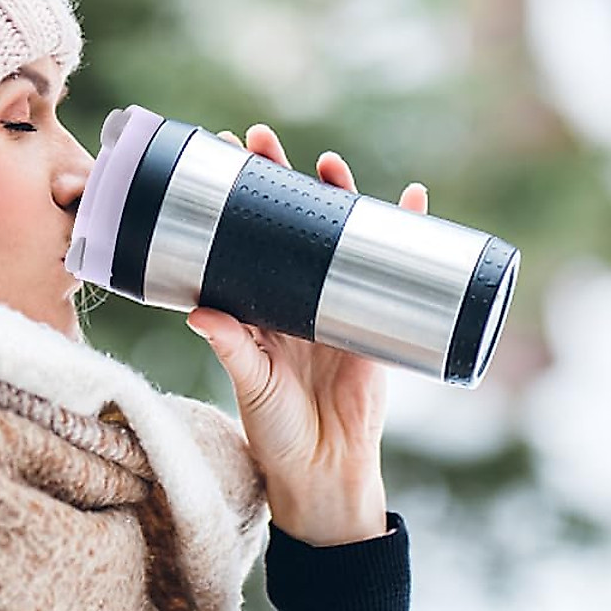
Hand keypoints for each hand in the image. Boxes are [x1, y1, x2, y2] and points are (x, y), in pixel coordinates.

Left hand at [187, 124, 428, 546]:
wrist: (326, 470)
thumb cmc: (275, 430)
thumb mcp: (250, 384)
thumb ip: (229, 348)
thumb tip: (199, 311)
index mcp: (256, 303)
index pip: (241, 235)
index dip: (234, 198)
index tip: (220, 156)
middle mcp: (293, 293)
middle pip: (287, 222)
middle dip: (279, 179)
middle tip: (263, 140)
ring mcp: (335, 301)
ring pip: (338, 234)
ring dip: (339, 194)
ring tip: (330, 162)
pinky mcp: (374, 318)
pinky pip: (392, 266)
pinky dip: (407, 230)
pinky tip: (412, 197)